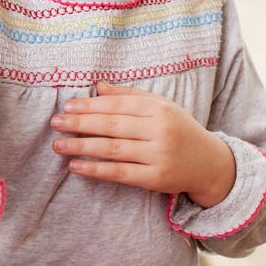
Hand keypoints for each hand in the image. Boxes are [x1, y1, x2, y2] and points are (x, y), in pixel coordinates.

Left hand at [50, 80, 235, 206]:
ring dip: (82, 147)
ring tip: (58, 145)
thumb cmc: (179, 130)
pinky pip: (120, 173)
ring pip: (113, 149)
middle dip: (81, 123)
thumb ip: (130, 95)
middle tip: (55, 123)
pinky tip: (76, 166)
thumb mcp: (161, 107)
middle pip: (113, 125)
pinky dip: (96, 170)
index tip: (67, 106)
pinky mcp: (155, 179)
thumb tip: (99, 86)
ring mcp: (158, 155)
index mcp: (159, 109)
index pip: (119, 105)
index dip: (91, 105)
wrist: (210, 163)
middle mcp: (160, 130)